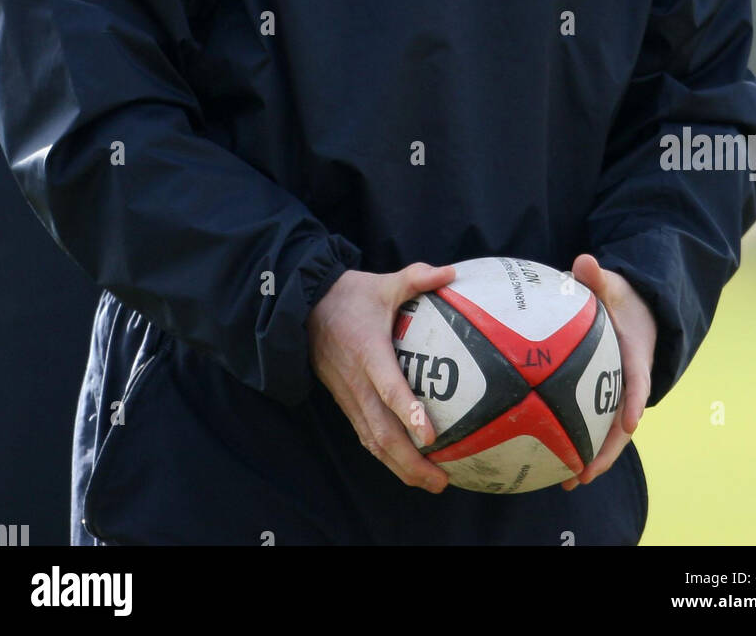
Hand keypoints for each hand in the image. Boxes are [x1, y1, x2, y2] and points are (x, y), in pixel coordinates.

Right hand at [307, 261, 455, 492]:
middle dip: (411, 460)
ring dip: (401, 467)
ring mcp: (349, 397)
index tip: (430, 435)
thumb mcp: (383, 282)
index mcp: (368, 352)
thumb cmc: (349, 296)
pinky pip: (366, 436)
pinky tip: (408, 467)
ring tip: (432, 482)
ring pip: (373, 441)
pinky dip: (387, 457)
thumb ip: (416, 277)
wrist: (305, 309)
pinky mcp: (345, 403)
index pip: (388, 387)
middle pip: (381, 431)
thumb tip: (451, 272)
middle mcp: (357, 382)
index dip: (408, 411)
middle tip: (442, 479)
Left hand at [561, 252, 656, 490]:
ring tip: (568, 482)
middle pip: (622, 424)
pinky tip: (550, 460)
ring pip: (607, 432)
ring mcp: (616, 395)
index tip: (630, 422)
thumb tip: (584, 261)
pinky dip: (576, 442)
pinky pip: (590, 423)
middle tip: (584, 472)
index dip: (634, 402)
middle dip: (607, 451)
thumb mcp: (613, 285)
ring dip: (591, 457)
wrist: (636, 311)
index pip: (638, 382)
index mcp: (635, 357)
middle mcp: (628, 384)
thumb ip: (598, 277)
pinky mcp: (601, 399)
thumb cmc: (621, 299)